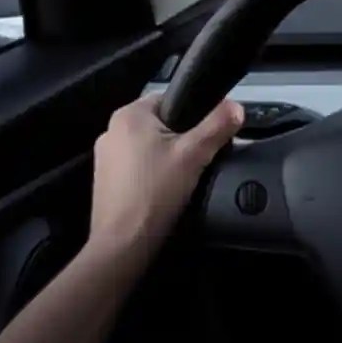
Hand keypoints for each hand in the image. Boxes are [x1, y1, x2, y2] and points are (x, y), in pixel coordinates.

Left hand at [87, 94, 242, 261]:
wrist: (124, 243)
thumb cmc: (156, 192)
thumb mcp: (195, 155)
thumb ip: (217, 126)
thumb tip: (236, 106)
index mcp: (128, 115)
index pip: (170, 100)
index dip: (194, 114)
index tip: (208, 135)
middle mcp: (110, 130)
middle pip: (160, 124)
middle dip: (181, 139)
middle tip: (200, 159)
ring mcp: (104, 157)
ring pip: (148, 147)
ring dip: (166, 157)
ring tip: (183, 177)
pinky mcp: (104, 180)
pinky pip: (136, 166)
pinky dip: (151, 174)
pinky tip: (163, 191)